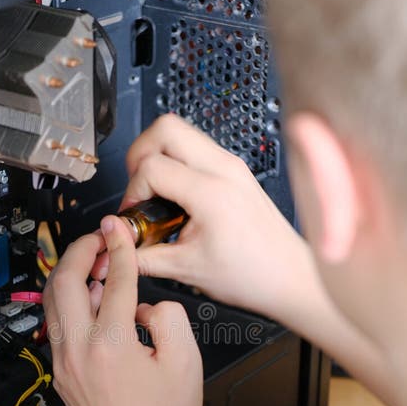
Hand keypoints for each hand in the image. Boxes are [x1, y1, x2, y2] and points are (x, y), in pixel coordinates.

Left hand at [43, 215, 202, 405]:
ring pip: (52, 303)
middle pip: (63, 282)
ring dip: (70, 276)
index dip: (120, 248)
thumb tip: (146, 304)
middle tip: (99, 240)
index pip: (115, 281)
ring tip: (95, 267)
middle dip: (80, 252)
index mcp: (112, 345)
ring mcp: (64, 364)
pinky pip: (57, 326)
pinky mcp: (62, 375)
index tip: (120, 230)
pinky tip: (92, 302)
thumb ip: (169, 317)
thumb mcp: (186, 361)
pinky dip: (69, 303)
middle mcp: (79, 352)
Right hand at [91, 114, 307, 320]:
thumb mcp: (187, 270)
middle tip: (138, 187)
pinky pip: (196, 148)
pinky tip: (177, 196)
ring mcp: (232, 165)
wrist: (289, 277)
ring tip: (156, 191)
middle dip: (139, 154)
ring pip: (181, 131)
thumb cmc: (253, 275)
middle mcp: (224, 169)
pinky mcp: (235, 170)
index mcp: (212, 192)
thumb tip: (117, 243)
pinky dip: (177, 162)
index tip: (134, 215)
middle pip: (165, 128)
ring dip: (158, 155)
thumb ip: (143, 256)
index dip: (132, 191)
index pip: (152, 166)